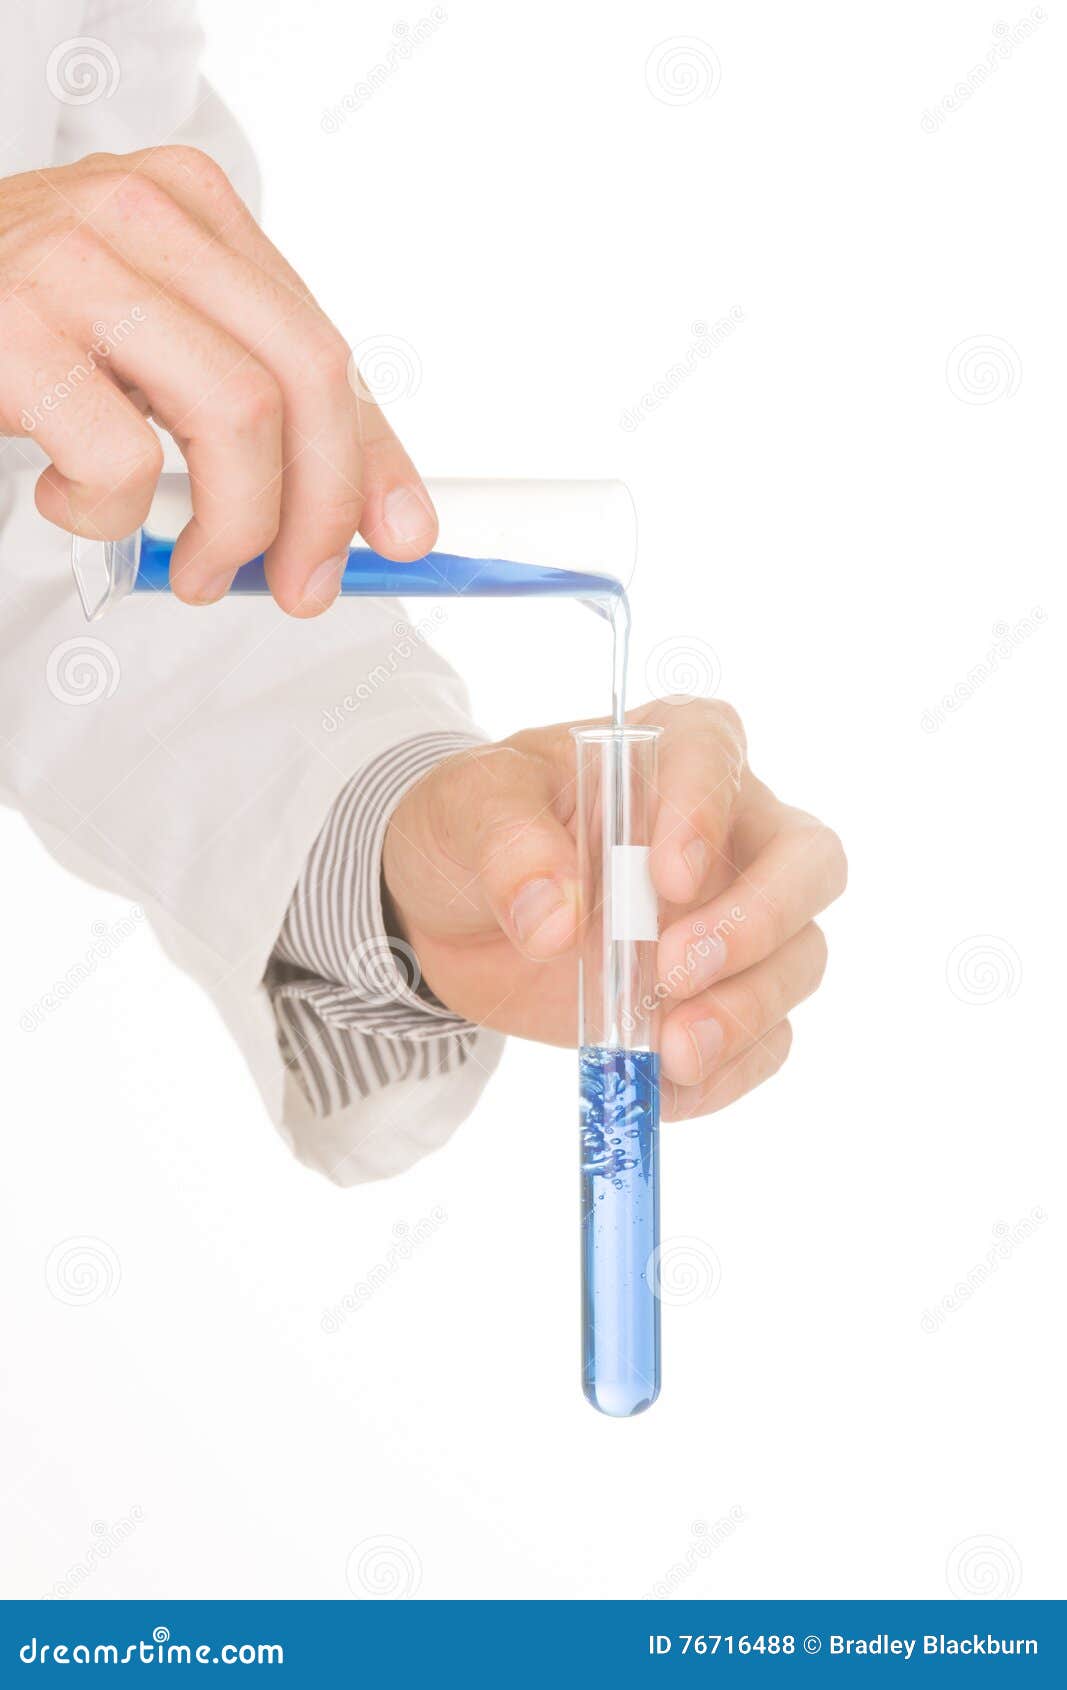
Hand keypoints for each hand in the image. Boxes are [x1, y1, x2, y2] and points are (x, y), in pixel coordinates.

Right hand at [0, 148, 435, 612]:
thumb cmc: (14, 331)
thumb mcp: (142, 337)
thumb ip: (239, 393)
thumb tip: (354, 510)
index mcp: (189, 206)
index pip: (323, 342)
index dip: (374, 455)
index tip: (405, 535)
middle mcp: (142, 216)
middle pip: (305, 377)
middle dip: (322, 508)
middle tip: (302, 586)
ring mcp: (73, 264)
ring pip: (238, 418)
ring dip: (234, 527)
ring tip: (197, 570)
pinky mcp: (12, 334)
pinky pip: (124, 462)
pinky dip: (113, 517)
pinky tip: (73, 500)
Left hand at [383, 696, 846, 1119]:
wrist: (451, 912)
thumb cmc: (473, 829)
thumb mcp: (465, 809)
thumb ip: (507, 846)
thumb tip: (554, 919)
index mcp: (669, 753)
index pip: (716, 757)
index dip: (705, 813)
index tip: (666, 876)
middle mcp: (729, 830)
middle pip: (807, 864)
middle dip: (758, 922)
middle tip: (678, 969)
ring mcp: (736, 918)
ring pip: (799, 958)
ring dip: (746, 1011)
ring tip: (672, 1051)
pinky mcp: (719, 996)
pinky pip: (764, 1039)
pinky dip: (726, 1073)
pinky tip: (666, 1089)